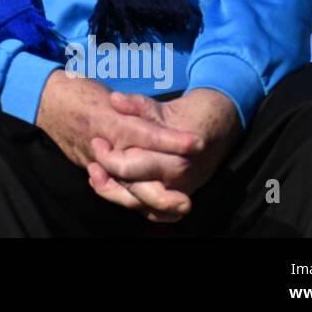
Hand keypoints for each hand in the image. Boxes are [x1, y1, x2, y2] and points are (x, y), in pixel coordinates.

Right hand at [35, 71, 203, 220]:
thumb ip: (134, 108)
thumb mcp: (108, 93)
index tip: (197, 143)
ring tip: (177, 208)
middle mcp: (103, 146)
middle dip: (161, 192)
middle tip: (187, 201)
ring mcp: (94, 161)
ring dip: (151, 202)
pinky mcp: (89, 167)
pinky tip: (153, 207)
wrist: (44, 98)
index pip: (146, 134)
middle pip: (136, 175)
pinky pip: (112, 189)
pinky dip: (133, 199)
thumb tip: (162, 123)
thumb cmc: (78, 91)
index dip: (172, 141)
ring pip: (123, 189)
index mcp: (110, 122)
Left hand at [85, 87, 243, 221]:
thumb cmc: (187, 115)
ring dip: (116, 195)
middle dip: (107, 182)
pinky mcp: (179, 197)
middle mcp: (175, 181)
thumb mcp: (158, 106)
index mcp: (170, 159)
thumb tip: (114, 99)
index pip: (127, 168)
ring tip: (98, 179)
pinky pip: (155, 212)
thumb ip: (135, 104)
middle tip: (93, 165)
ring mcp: (178, 191)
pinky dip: (135, 203)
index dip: (106, 157)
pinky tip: (118, 190)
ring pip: (141, 206)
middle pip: (131, 193)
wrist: (217, 126)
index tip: (96, 142)